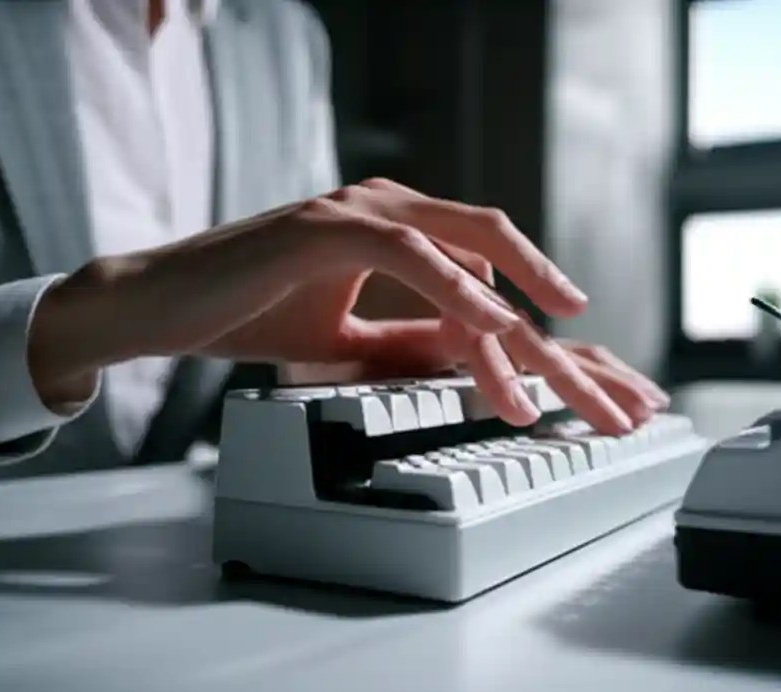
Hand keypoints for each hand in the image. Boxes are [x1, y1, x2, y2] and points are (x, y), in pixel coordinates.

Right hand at [29, 178, 665, 433]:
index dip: (552, 328)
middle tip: (622, 392)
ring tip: (564, 376)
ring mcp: (361, 211)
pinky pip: (411, 253)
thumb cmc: (246, 312)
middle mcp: (392, 212)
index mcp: (401, 233)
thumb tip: (476, 362)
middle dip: (568, 333)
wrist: (159, 307)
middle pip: (505, 261)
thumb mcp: (352, 338)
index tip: (602, 383)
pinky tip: (496, 325)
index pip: (497, 275)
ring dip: (521, 323)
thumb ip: (414, 338)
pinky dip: (457, 288)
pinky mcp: (327, 226)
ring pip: (469, 253)